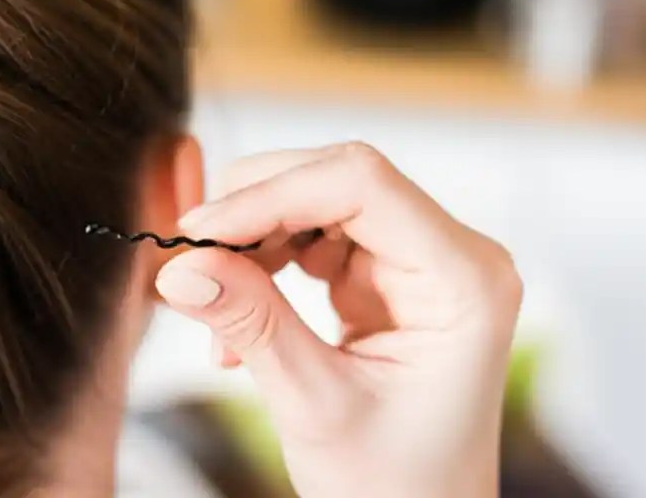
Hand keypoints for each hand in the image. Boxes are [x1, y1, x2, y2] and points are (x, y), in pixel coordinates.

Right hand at [156, 143, 521, 497]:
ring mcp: (417, 261)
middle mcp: (450, 254)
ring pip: (315, 201)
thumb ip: (251, 325)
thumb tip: (180, 265)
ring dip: (251, 241)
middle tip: (191, 259)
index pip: (361, 184)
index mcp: (464, 279)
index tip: (199, 231)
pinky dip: (261, 265)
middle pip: (336, 179)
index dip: (272, 194)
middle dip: (254, 211)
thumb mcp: (315, 407)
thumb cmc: (395, 487)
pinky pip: (309, 237)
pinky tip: (238, 320)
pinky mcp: (384, 276)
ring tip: (218, 313)